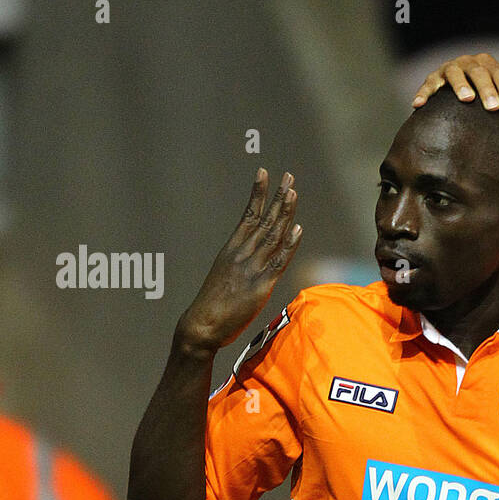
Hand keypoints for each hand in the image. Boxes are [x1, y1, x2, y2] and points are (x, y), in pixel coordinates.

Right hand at [177, 169, 301, 352]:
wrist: (202, 326)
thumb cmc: (212, 306)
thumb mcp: (224, 277)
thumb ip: (240, 265)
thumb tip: (254, 261)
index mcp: (231, 250)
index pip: (248, 215)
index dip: (258, 194)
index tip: (264, 173)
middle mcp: (241, 254)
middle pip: (264, 220)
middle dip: (278, 197)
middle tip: (289, 176)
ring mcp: (251, 268)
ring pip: (272, 235)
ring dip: (285, 213)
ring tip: (293, 192)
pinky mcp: (260, 286)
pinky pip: (278, 262)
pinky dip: (289, 245)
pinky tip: (297, 229)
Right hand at [411, 52, 498, 111]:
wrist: (461, 89)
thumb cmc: (487, 88)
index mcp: (486, 63)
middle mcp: (468, 63)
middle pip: (479, 73)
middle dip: (487, 89)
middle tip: (494, 108)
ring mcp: (449, 69)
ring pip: (455, 73)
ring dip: (460, 85)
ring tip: (467, 99)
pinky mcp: (433, 79)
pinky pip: (428, 85)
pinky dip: (424, 93)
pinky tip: (419, 104)